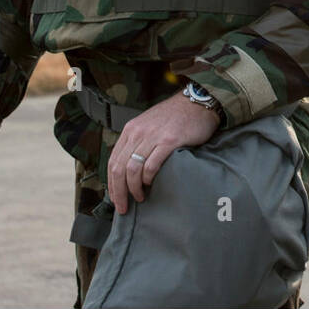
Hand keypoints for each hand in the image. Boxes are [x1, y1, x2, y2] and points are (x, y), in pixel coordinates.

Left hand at [108, 91, 220, 213]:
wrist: (197, 102)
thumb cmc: (175, 116)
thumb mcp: (148, 124)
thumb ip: (137, 142)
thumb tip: (129, 169)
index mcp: (130, 130)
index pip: (113, 162)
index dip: (111, 184)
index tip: (115, 198)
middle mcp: (138, 132)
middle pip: (119, 169)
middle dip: (119, 192)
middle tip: (123, 207)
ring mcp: (153, 136)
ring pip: (133, 169)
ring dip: (133, 188)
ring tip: (140, 197)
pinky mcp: (169, 141)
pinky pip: (152, 165)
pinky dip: (149, 178)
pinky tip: (152, 183)